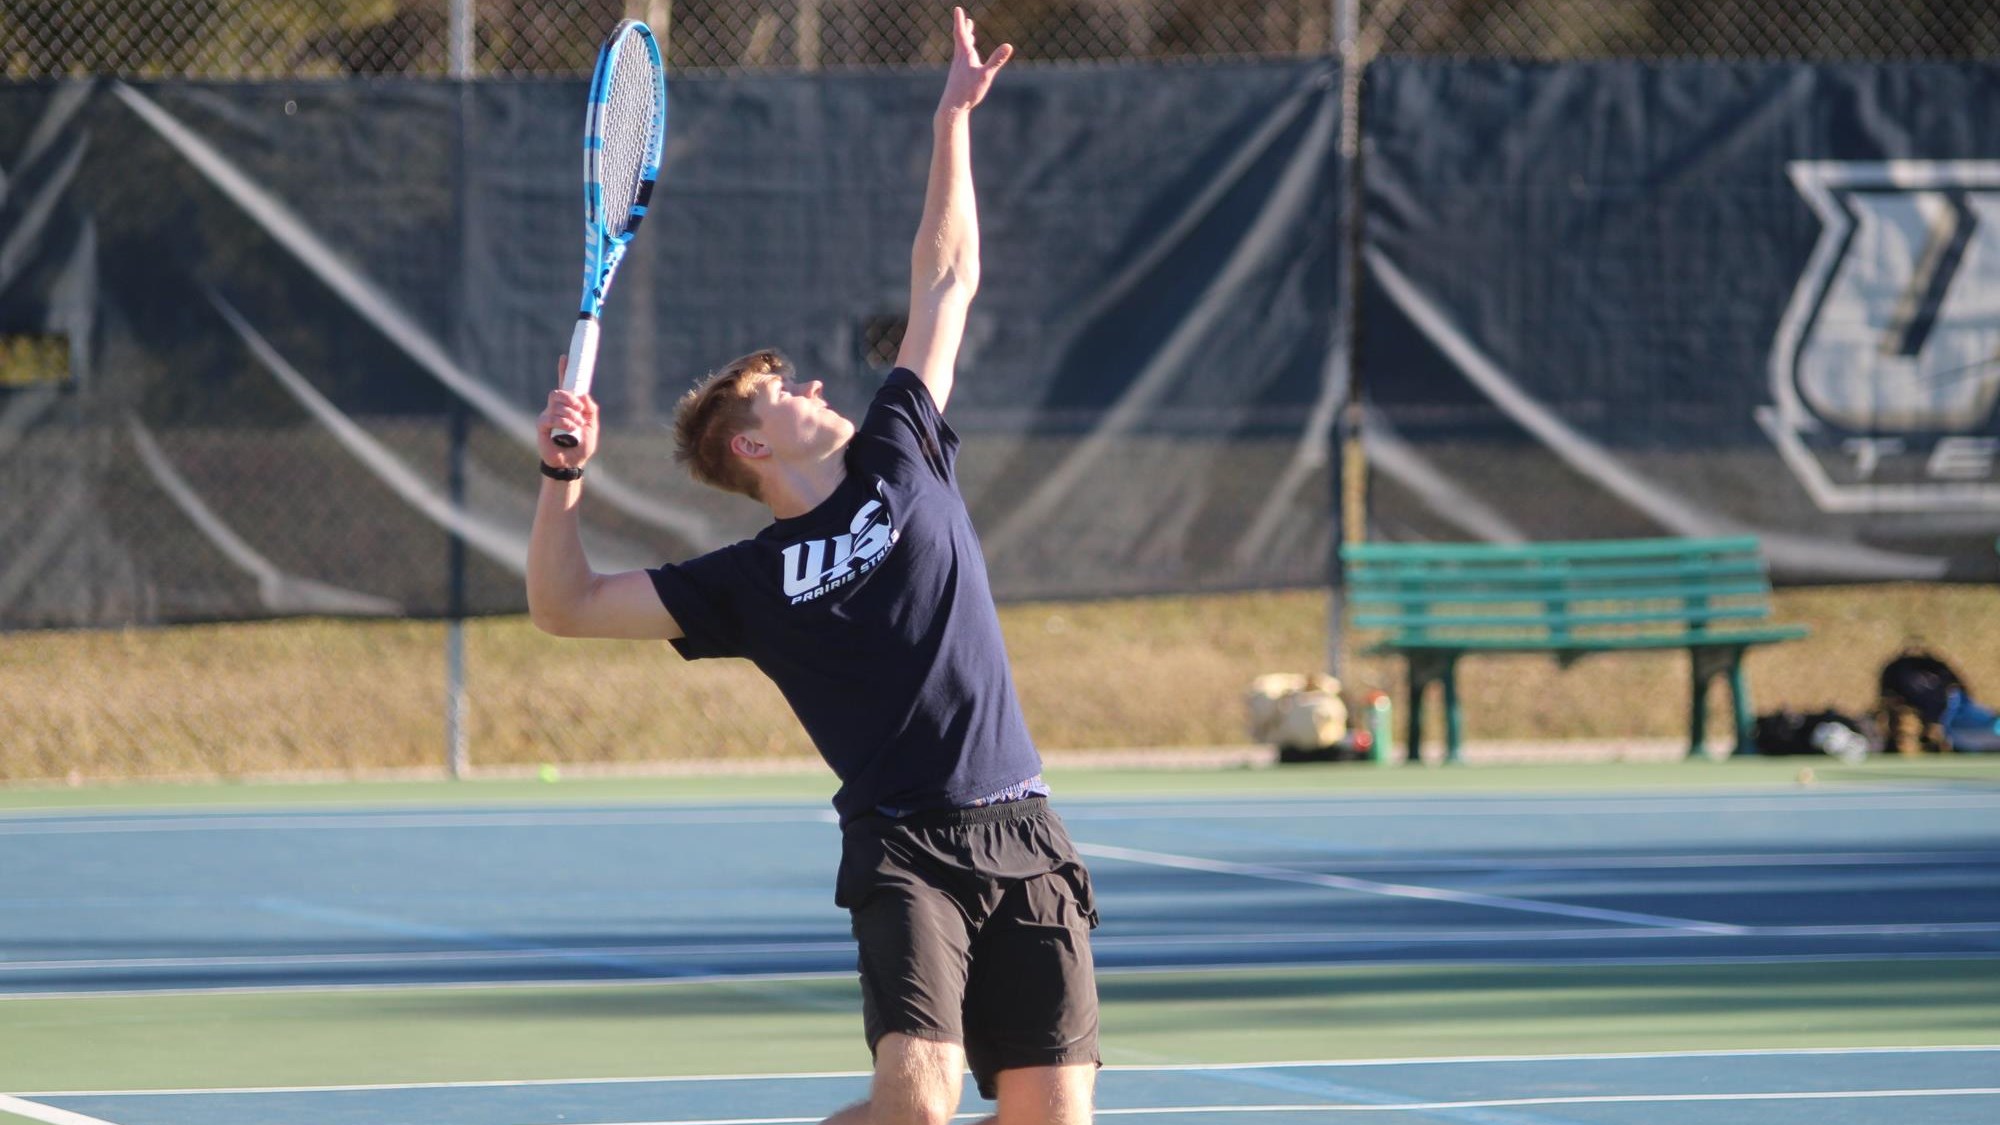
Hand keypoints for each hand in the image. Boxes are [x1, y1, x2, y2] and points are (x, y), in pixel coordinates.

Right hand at [538, 355, 598, 469]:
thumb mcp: (592, 426)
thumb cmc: (581, 446)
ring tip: (577, 426)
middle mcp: (556, 409)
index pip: (564, 385)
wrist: (573, 464)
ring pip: (556, 404)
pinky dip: (563, 421)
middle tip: (579, 410)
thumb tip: (583, 395)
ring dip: (570, 414)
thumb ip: (590, 410)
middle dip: (570, 398)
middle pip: (558, 392)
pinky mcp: (541, 427)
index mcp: (568, 407)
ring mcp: (547, 417)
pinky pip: (550, 417)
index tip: (565, 357)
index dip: (564, 370)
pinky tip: (571, 428)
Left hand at [937, 7, 1011, 116]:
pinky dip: (966, 54)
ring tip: (970, 34)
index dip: (959, 21)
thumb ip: (996, 60)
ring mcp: (958, 68)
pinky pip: (962, 60)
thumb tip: (1008, 46)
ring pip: (961, 50)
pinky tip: (970, 60)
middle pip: (961, 39)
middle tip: (965, 19)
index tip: (957, 9)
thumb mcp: (985, 75)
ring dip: (966, 40)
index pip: (961, 33)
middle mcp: (959, 59)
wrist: (952, 108)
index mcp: (965, 55)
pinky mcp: (958, 77)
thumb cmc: (968, 91)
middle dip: (964, 28)